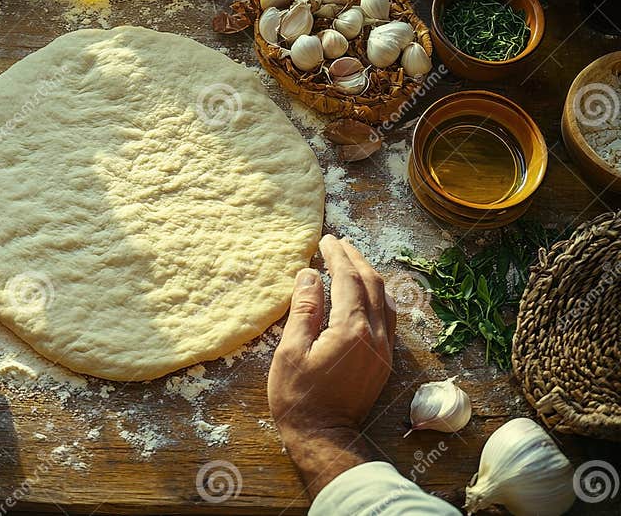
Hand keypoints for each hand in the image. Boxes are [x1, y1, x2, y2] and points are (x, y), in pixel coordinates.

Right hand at [267, 234, 395, 495]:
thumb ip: (304, 309)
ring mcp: (383, 349)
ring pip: (384, 299)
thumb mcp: (291, 351)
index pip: (347, 279)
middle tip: (338, 243)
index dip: (337, 256)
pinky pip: (387, 317)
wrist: (324, 438)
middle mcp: (374, 335)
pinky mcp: (384, 360)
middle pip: (371, 284)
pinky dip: (376, 296)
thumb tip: (309, 274)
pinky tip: (366, 294)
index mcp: (350, 329)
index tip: (325, 240)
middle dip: (355, 259)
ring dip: (368, 275)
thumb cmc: (299, 397)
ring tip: (351, 261)